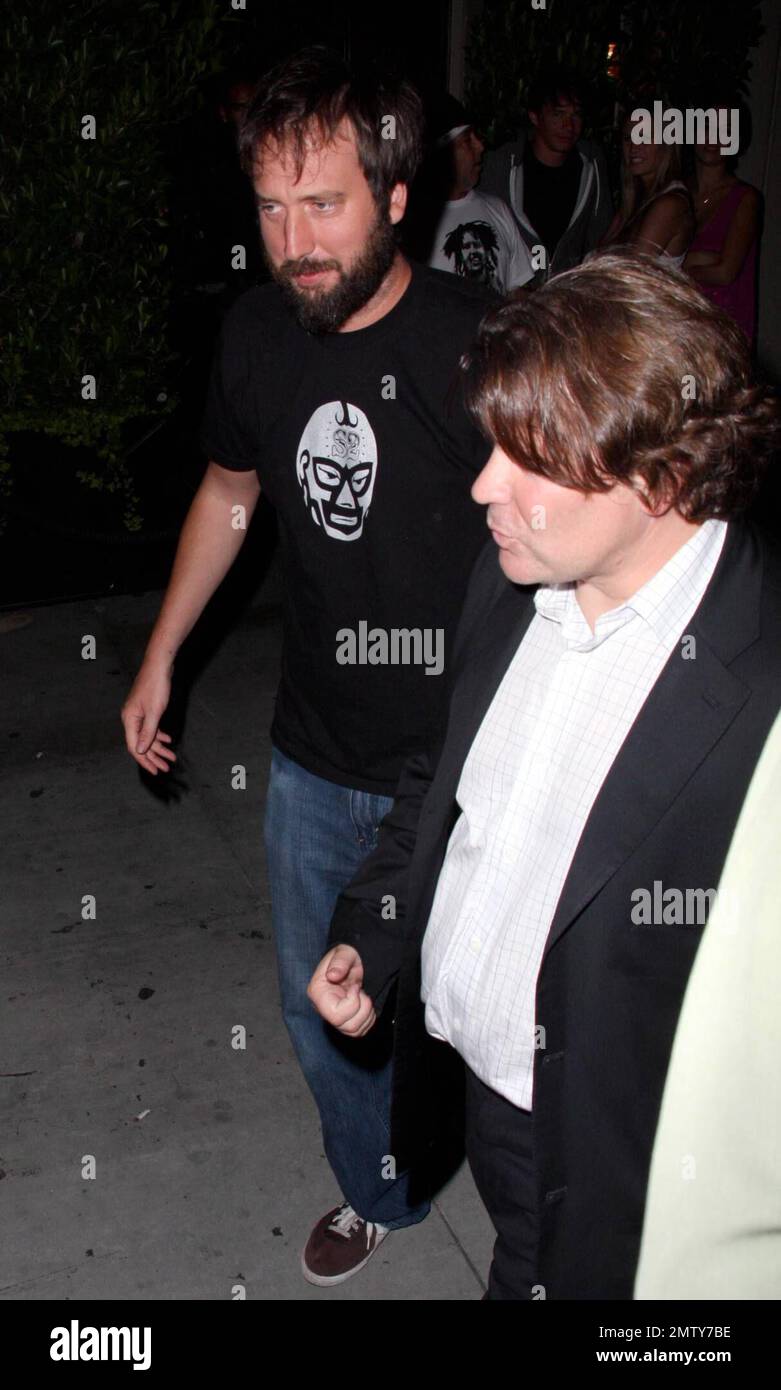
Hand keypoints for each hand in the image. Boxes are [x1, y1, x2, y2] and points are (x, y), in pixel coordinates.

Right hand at [121, 660, 176, 775]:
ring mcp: (139, 713)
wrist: (159, 665)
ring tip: (171, 757)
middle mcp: (131, 718)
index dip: (145, 760)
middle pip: (141, 743)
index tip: (155, 771)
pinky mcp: (146, 708)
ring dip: (159, 747)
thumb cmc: (156, 686)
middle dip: (154, 757)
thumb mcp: (154, 712)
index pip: (135, 746)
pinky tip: (168, 740)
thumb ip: (148, 732)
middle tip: (165, 768)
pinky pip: (151, 727)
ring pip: (148, 736)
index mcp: (129, 720)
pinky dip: (159, 735)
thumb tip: (141, 751)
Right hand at [307, 945, 376, 1036]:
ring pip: (354, 1031)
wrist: (353, 960)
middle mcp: (323, 1008)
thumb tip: (332, 975)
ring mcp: (334, 1016)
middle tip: (362, 992)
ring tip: (364, 996)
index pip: (335, 1015)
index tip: (356, 986)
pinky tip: (366, 1004)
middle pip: (346, 1026)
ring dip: (367, 1014)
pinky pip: (360, 1031)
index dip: (352, 1003)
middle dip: (363, 1008)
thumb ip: (340, 961)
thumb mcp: (345, 952)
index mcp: (318, 993)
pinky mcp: (345, 1020)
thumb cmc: (347, 955)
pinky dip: (369, 1019)